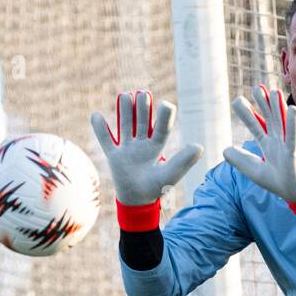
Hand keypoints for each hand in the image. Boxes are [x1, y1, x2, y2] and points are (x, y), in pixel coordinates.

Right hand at [90, 90, 203, 207]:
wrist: (138, 201)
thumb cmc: (157, 188)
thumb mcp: (171, 174)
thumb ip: (184, 161)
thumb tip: (199, 147)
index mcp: (157, 147)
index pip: (162, 129)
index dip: (164, 117)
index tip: (166, 105)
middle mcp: (142, 144)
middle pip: (142, 123)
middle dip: (142, 109)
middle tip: (143, 94)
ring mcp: (127, 149)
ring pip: (125, 126)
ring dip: (124, 112)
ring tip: (125, 95)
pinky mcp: (114, 156)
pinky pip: (106, 140)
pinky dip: (100, 129)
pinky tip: (96, 115)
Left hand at [222, 86, 295, 203]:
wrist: (293, 194)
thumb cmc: (276, 181)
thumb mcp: (253, 170)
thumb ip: (240, 160)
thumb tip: (225, 150)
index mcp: (267, 145)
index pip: (256, 125)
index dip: (248, 113)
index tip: (238, 100)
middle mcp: (277, 141)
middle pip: (269, 119)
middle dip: (263, 104)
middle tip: (256, 87)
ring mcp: (286, 146)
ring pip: (281, 123)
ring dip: (278, 107)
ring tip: (273, 90)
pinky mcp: (293, 153)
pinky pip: (293, 137)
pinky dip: (293, 123)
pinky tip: (293, 109)